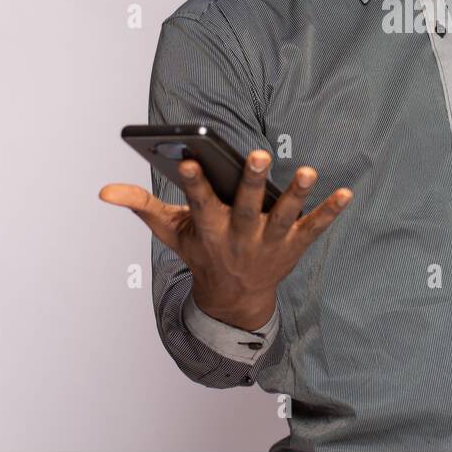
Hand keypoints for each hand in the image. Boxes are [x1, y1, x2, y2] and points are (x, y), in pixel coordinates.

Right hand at [99, 149, 351, 330]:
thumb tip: (105, 191)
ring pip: (284, 217)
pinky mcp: (295, 245)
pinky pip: (315, 228)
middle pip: (245, 207)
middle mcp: (240, 235)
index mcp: (209, 228)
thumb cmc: (203, 253)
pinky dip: (330, 211)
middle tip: (259, 154)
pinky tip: (346, 192)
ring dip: (297, 194)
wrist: (234, 297)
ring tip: (309, 171)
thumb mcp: (172, 233)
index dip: (194, 183)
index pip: (199, 203)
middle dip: (251, 181)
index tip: (190, 159)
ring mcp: (270, 241)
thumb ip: (142, 206)